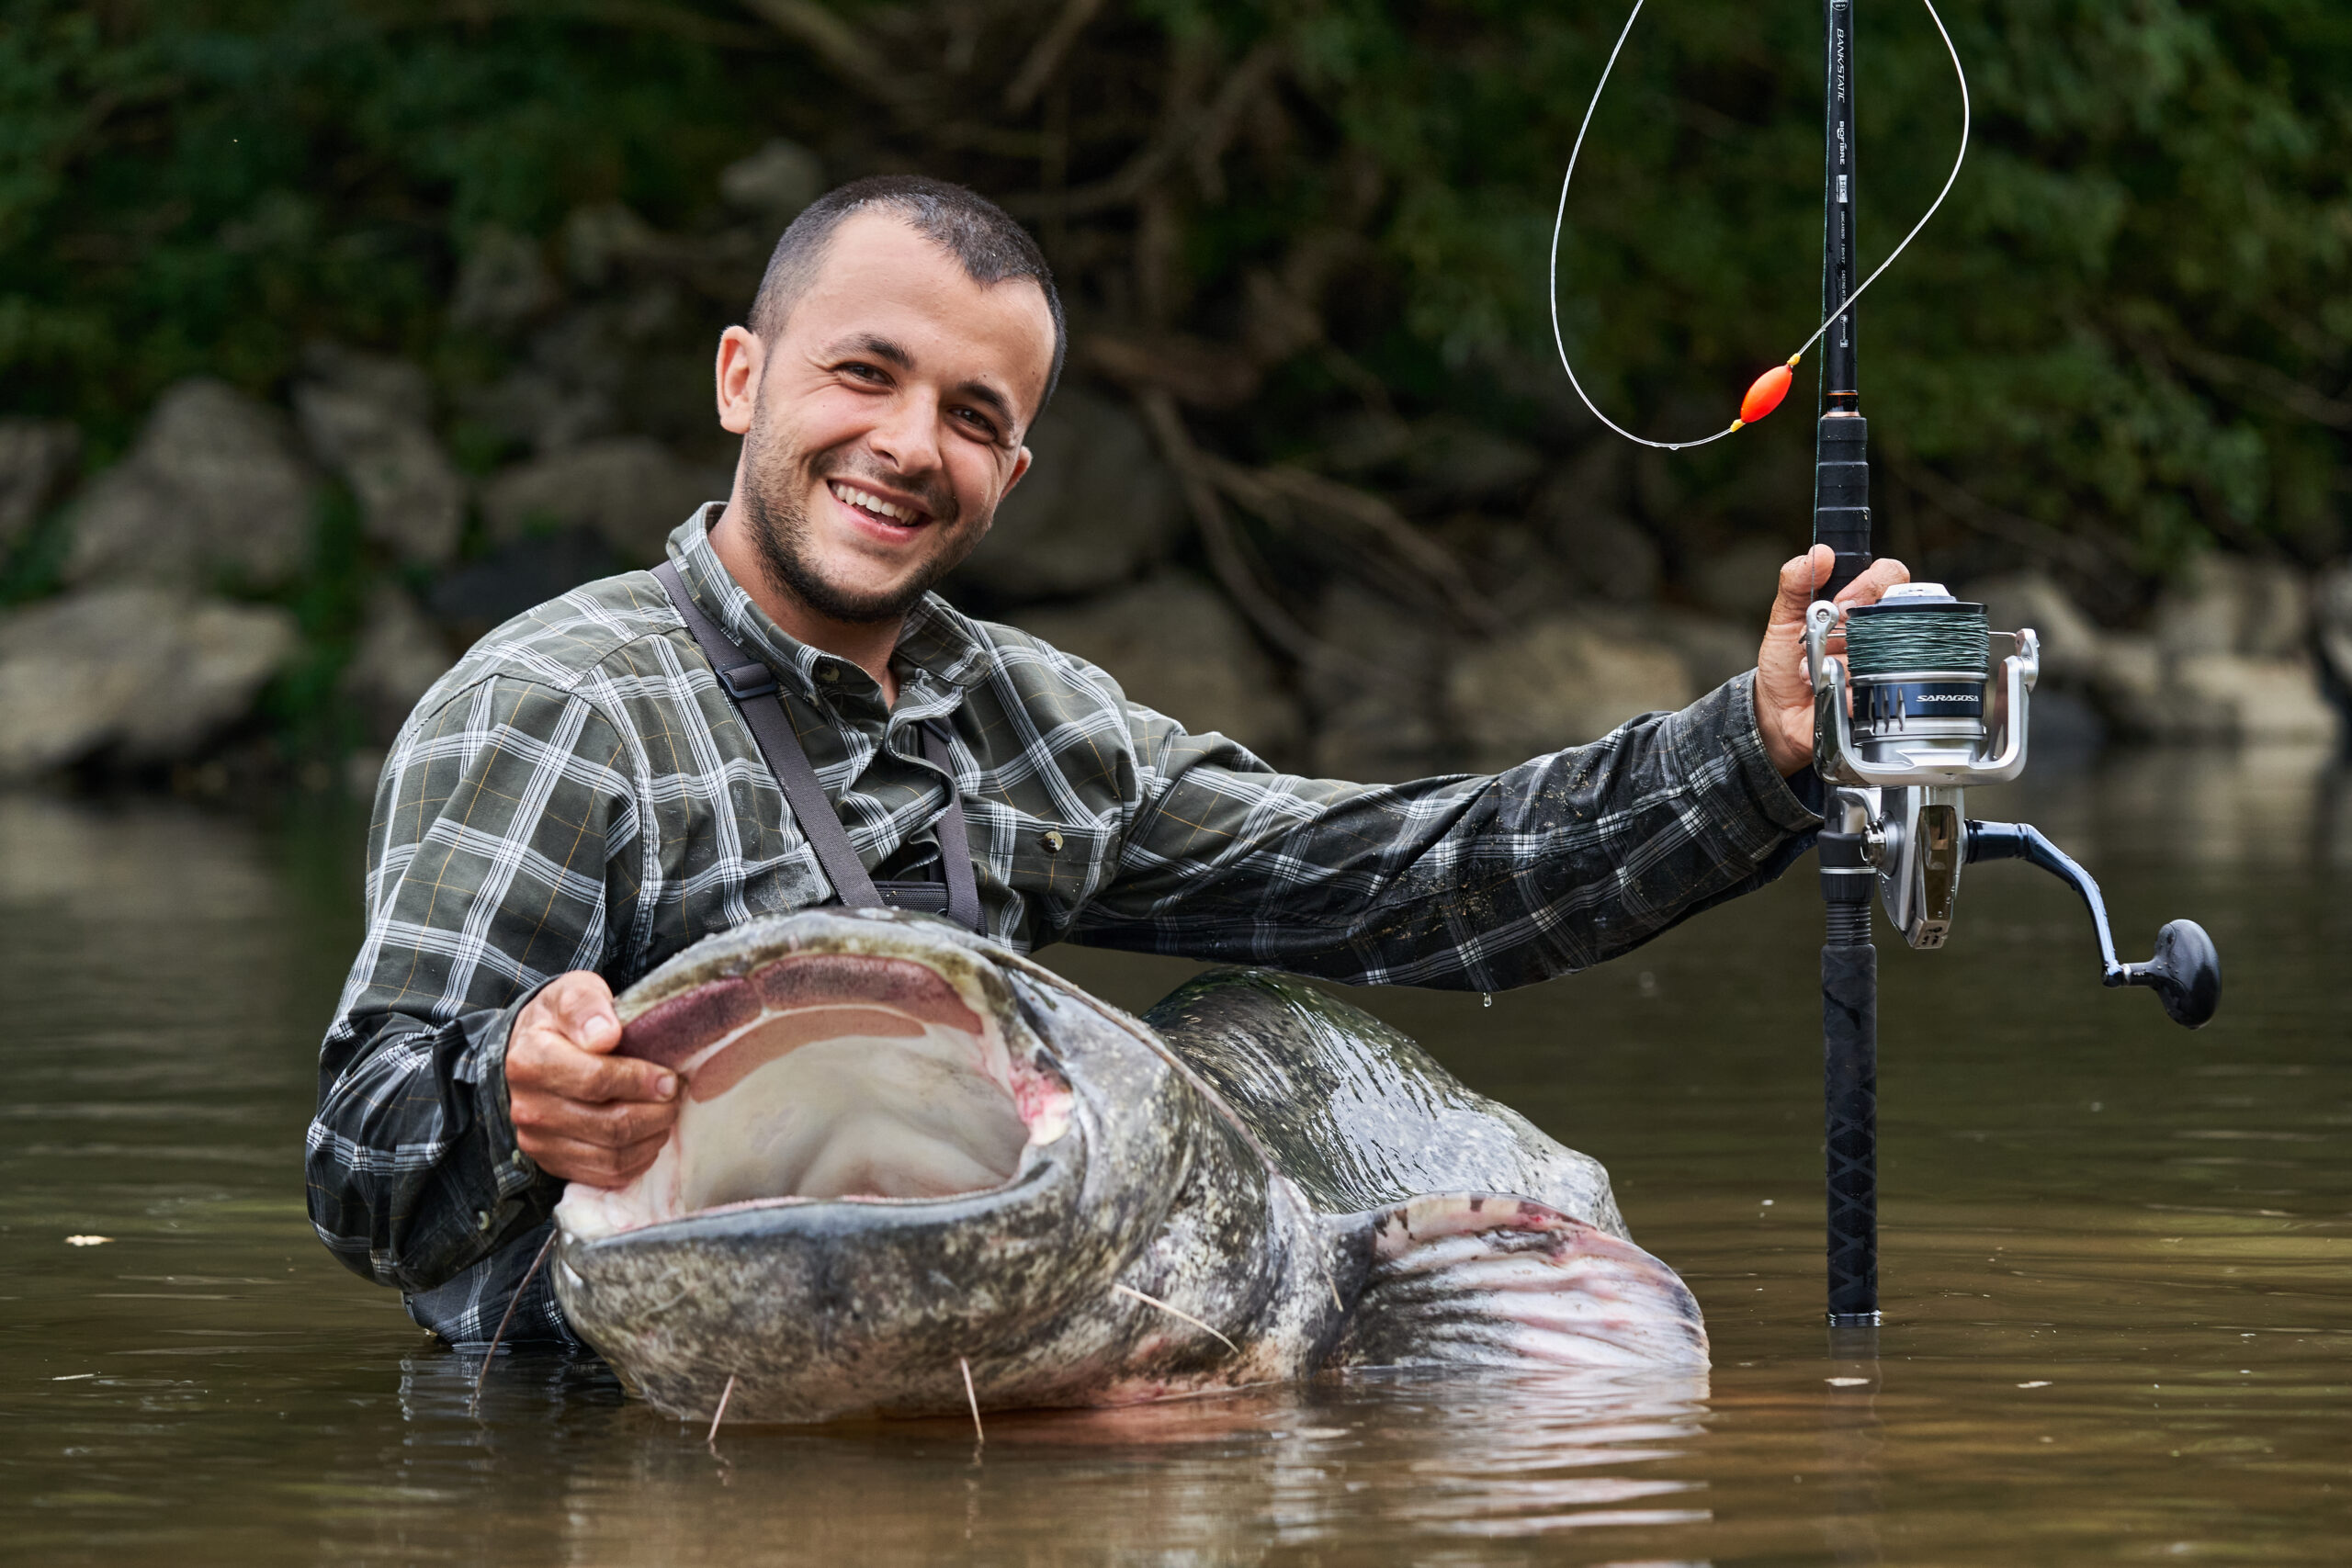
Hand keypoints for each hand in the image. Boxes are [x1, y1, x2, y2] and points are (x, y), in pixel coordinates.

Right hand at [506, 971, 678, 1186]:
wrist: (533, 1050)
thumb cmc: (564, 1020)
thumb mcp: (574, 993)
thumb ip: (587, 1006)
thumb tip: (605, 1035)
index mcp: (531, 1060)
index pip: (596, 1081)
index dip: (642, 1081)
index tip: (669, 1077)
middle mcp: (528, 1106)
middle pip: (609, 1124)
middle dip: (656, 1112)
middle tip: (674, 1095)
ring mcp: (537, 1140)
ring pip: (611, 1155)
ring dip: (651, 1137)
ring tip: (666, 1113)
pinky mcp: (552, 1162)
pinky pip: (605, 1174)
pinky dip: (638, 1159)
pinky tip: (649, 1135)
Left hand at [1755, 543, 1910, 775]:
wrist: (1776, 712)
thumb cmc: (1786, 662)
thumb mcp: (1783, 617)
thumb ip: (1796, 583)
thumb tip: (1820, 553)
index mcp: (1862, 606)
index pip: (1891, 576)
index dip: (1870, 584)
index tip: (1841, 601)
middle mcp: (1880, 633)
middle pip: (1896, 612)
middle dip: (1852, 624)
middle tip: (1825, 636)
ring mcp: (1884, 666)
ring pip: (1884, 651)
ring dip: (1841, 658)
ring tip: (1818, 667)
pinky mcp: (1880, 699)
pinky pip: (1874, 689)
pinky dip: (1842, 688)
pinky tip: (1826, 689)